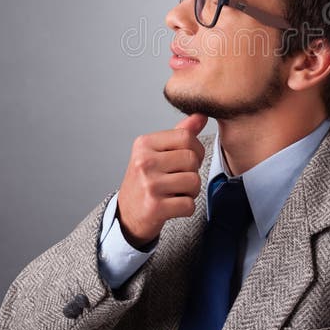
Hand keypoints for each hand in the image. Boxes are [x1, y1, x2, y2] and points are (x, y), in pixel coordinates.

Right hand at [116, 113, 207, 247]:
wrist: (127, 215)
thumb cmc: (147, 180)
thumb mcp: (158, 152)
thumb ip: (181, 133)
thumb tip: (202, 115)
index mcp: (144, 144)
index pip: (186, 137)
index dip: (195, 150)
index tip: (186, 161)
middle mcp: (144, 162)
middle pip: (192, 160)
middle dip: (193, 172)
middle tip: (179, 180)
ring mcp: (149, 184)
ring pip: (194, 182)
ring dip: (191, 191)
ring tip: (175, 193)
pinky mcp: (154, 207)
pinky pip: (189, 204)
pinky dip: (186, 208)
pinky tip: (172, 206)